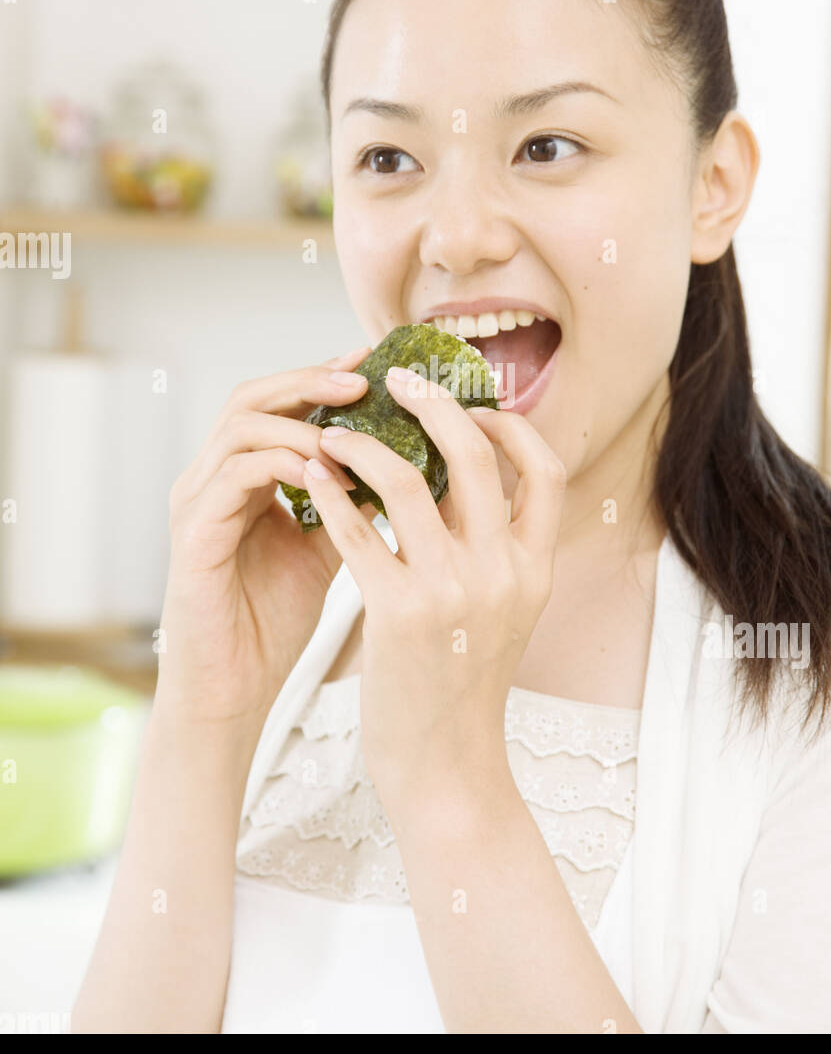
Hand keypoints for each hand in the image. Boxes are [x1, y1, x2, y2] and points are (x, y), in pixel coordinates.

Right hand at [157, 345, 375, 732]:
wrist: (233, 689)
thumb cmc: (274, 621)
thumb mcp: (329, 549)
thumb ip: (354, 503)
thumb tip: (414, 465)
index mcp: (242, 475)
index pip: (278, 403)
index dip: (323, 378)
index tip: (376, 364)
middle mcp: (212, 478)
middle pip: (252, 396)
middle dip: (310, 380)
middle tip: (364, 379)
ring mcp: (196, 502)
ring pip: (241, 426)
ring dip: (302, 424)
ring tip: (354, 436)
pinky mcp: (192, 534)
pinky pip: (234, 475)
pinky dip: (282, 465)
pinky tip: (326, 478)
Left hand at [301, 365, 566, 814]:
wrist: (445, 765)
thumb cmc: (461, 682)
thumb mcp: (498, 609)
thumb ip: (485, 545)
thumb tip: (453, 472)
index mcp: (535, 568)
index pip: (545, 469)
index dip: (510, 426)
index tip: (472, 404)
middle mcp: (504, 572)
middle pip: (476, 456)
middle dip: (433, 406)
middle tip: (398, 382)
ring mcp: (453, 592)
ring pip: (409, 481)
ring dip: (365, 446)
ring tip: (333, 434)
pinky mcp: (398, 615)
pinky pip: (359, 532)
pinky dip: (331, 496)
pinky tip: (312, 481)